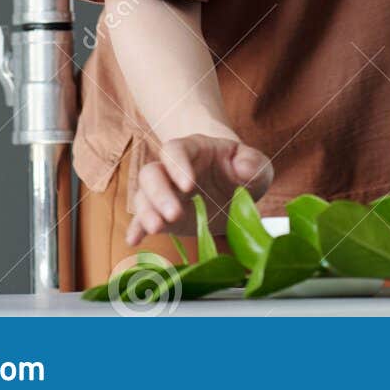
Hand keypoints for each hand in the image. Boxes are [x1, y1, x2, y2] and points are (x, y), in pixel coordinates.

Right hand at [125, 132, 273, 246]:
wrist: (233, 187)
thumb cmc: (242, 170)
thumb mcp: (255, 164)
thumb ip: (252, 163)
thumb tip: (241, 168)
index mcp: (194, 149)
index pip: (176, 150)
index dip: (178, 165)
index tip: (189, 186)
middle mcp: (172, 169)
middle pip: (152, 173)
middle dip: (159, 193)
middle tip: (174, 214)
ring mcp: (164, 192)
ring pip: (143, 195)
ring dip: (146, 212)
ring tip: (157, 228)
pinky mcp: (161, 214)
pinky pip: (142, 219)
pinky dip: (136, 228)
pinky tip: (134, 240)